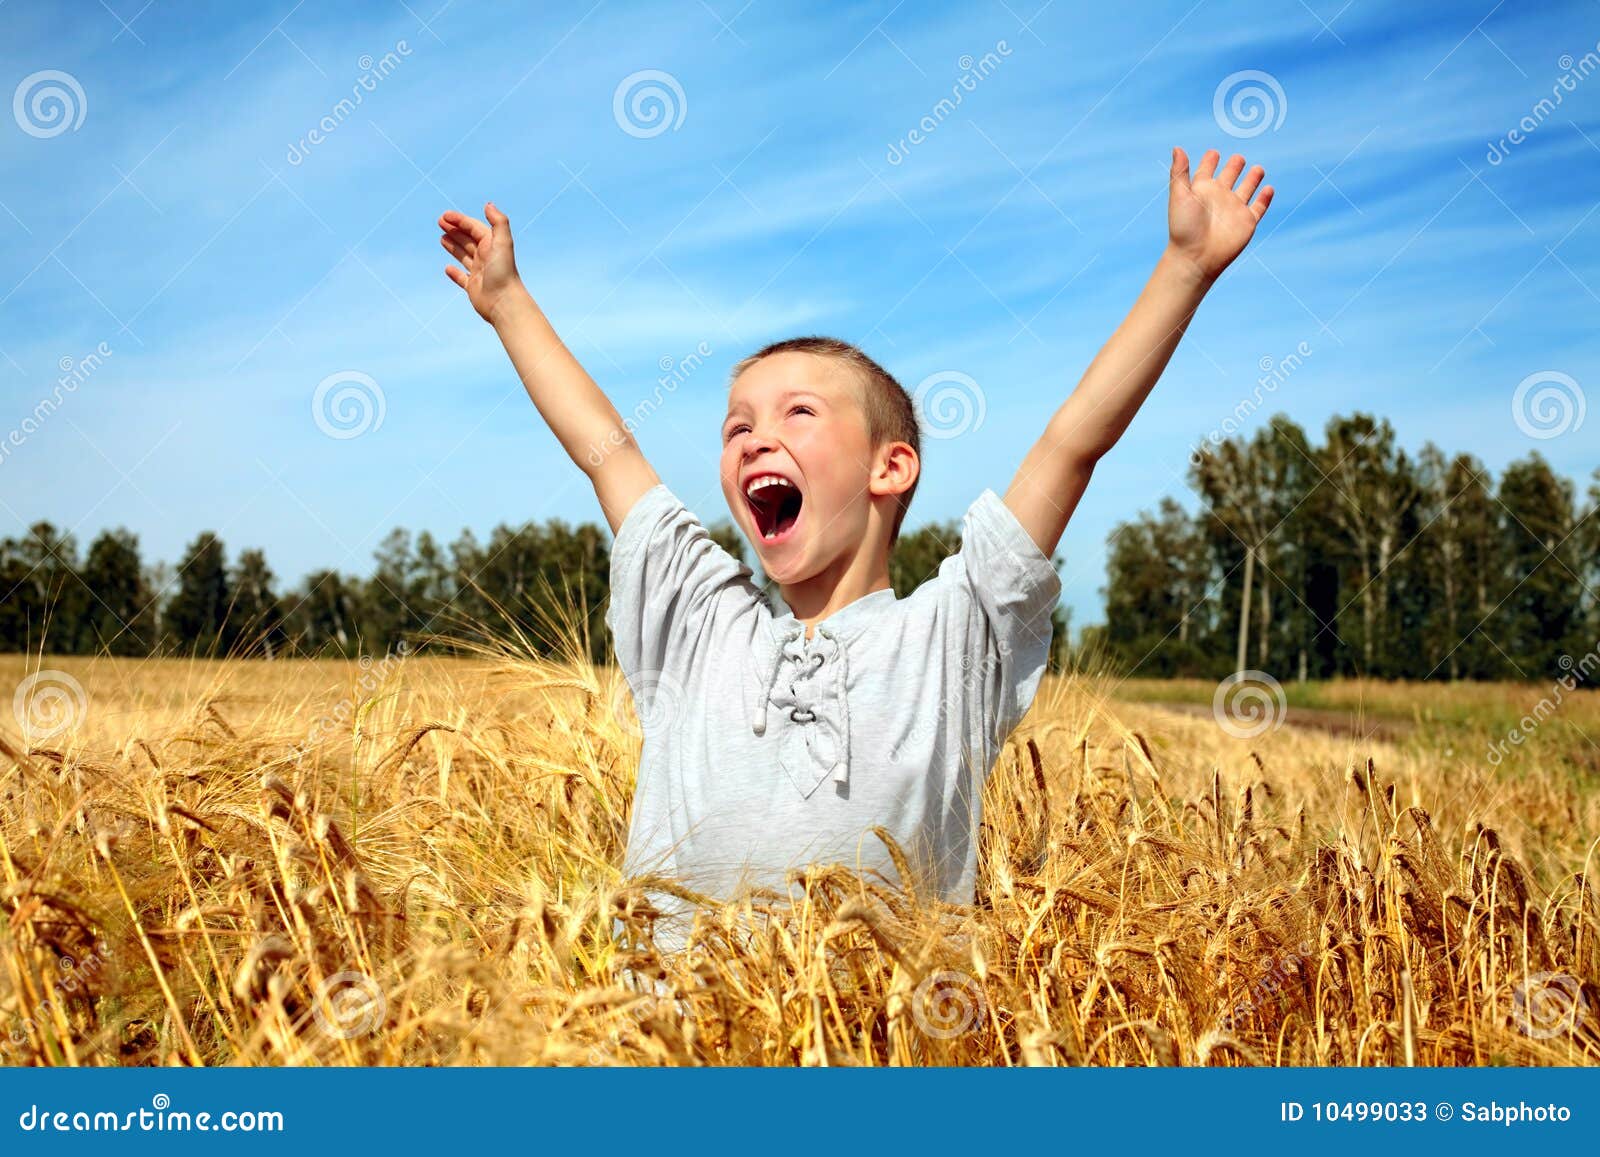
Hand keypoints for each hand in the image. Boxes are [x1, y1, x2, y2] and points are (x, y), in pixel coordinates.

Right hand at [438, 202, 525, 323]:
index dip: (460, 220)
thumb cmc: (504, 272)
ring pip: (464, 256)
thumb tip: (488, 204)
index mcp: (492, 246)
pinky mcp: (473, 288)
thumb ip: (499, 222)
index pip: (474, 228)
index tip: (444, 216)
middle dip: (455, 230)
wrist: (504, 302)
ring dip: (453, 246)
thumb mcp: (503, 242)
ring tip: (442, 238)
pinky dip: (454, 273)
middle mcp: (486, 258)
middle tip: (440, 222)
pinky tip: (447, 269)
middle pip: (468, 240)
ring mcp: (479, 273)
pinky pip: (461, 279)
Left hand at [1166, 148, 1272, 282]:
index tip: (1213, 153)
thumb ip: (1179, 172)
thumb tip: (1177, 148)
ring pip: (1246, 189)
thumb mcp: (1180, 195)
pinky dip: (1265, 198)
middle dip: (1234, 167)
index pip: (1206, 170)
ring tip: (1258, 168)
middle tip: (1238, 158)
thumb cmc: (1184, 227)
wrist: (1196, 257)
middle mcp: (1219, 198)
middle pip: (1229, 177)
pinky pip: (1259, 207)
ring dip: (1252, 179)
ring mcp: (1234, 209)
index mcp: (1202, 190)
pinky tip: (1268, 188)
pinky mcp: (1247, 221)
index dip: (1210, 161)